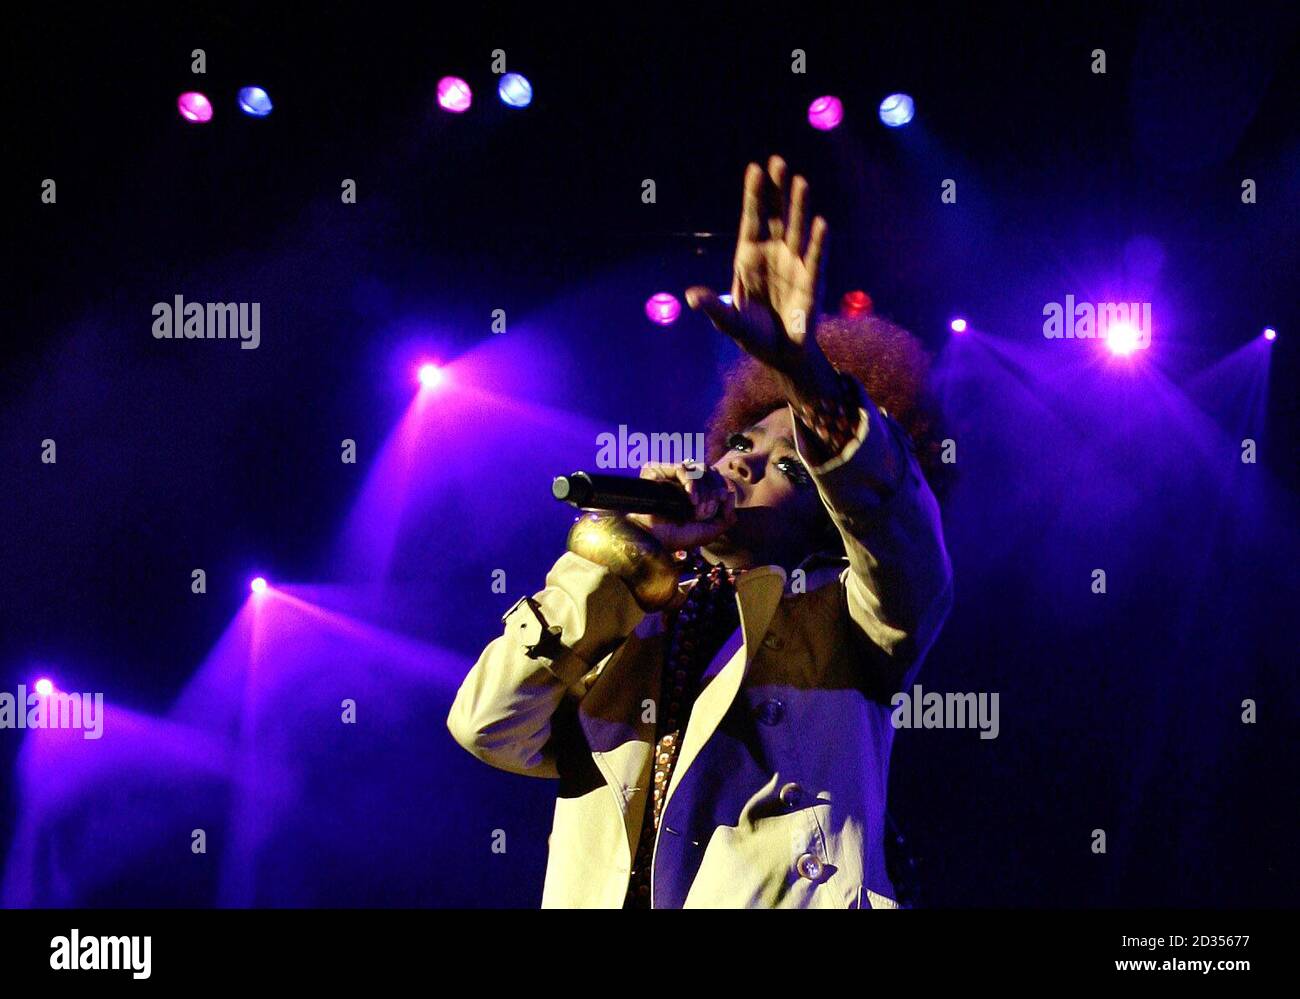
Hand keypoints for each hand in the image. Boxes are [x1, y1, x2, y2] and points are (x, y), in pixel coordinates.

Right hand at [627, 461, 736, 551]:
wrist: (652, 539)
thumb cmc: (678, 536)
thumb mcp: (710, 531)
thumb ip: (727, 516)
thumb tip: (731, 493)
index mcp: (699, 491)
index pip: (719, 478)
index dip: (724, 488)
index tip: (721, 504)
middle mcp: (686, 480)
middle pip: (712, 472)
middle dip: (714, 493)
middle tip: (704, 513)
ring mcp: (673, 474)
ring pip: (701, 469)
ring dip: (704, 491)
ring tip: (696, 510)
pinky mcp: (660, 470)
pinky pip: (684, 469)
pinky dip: (692, 484)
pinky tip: (691, 499)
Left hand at [686, 155, 827, 375]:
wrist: (780, 354)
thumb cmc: (752, 334)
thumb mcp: (728, 322)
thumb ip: (714, 307)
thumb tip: (691, 297)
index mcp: (749, 257)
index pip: (752, 219)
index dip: (754, 195)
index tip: (755, 168)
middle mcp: (773, 254)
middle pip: (776, 216)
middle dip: (777, 190)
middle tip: (778, 162)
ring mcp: (794, 264)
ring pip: (797, 230)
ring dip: (799, 206)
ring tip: (800, 181)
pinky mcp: (812, 282)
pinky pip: (816, 258)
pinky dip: (818, 242)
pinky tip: (821, 223)